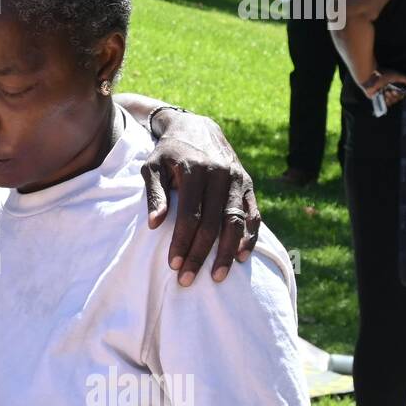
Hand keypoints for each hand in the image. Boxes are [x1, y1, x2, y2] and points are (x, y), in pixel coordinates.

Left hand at [143, 110, 259, 284]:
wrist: (196, 127)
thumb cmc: (168, 152)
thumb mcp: (152, 166)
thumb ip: (154, 194)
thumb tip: (154, 225)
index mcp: (196, 171)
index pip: (190, 215)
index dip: (182, 241)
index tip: (173, 265)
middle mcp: (221, 175)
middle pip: (213, 223)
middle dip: (201, 254)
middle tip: (188, 278)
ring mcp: (238, 180)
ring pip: (236, 222)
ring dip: (227, 251)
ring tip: (218, 276)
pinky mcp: (248, 184)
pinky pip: (253, 214)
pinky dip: (249, 237)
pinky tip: (241, 256)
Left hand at [359, 68, 405, 107]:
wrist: (370, 77)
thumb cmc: (383, 74)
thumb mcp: (399, 76)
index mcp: (394, 86)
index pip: (402, 94)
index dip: (403, 94)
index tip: (402, 91)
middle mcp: (389, 91)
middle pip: (397, 99)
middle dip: (396, 95)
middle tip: (392, 91)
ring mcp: (383, 95)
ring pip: (392, 102)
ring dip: (391, 98)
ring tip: (387, 92)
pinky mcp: (377, 99)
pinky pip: (385, 105)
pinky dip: (386, 100)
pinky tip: (383, 95)